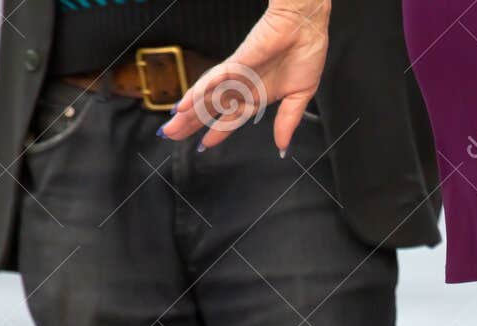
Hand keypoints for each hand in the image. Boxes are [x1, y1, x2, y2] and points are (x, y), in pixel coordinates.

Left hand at [159, 0, 331, 152]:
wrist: (306, 27)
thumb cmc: (305, 53)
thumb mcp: (299, 96)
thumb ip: (288, 122)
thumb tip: (283, 146)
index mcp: (257, 96)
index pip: (231, 119)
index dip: (216, 133)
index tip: (202, 146)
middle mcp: (242, 87)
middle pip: (211, 110)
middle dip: (191, 124)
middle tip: (171, 136)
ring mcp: (236, 76)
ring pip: (206, 98)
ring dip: (188, 114)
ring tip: (169, 128)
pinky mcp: (234, 65)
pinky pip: (212, 81)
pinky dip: (197, 93)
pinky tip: (183, 106)